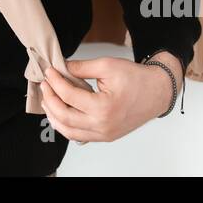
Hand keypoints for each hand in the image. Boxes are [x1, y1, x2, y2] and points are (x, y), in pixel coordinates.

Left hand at [39, 54, 180, 143]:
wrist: (157, 92)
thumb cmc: (137, 78)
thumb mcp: (107, 65)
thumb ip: (80, 68)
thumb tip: (61, 68)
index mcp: (103, 108)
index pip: (68, 96)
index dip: (55, 82)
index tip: (49, 71)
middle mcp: (102, 126)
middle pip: (64, 117)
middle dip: (49, 99)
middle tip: (45, 84)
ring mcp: (104, 134)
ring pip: (69, 131)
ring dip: (54, 116)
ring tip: (48, 99)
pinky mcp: (105, 136)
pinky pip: (79, 136)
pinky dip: (66, 126)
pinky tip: (60, 113)